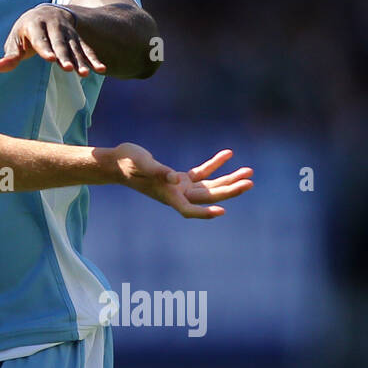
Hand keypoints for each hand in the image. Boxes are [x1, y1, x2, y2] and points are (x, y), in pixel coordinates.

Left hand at [0, 4, 104, 75]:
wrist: (46, 11)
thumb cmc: (26, 31)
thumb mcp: (15, 40)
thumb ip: (10, 55)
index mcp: (35, 24)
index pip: (40, 39)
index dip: (45, 49)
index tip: (50, 59)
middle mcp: (53, 26)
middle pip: (59, 43)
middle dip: (64, 56)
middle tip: (68, 69)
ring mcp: (67, 31)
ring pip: (74, 47)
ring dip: (81, 60)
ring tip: (85, 74)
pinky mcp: (77, 37)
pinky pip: (86, 48)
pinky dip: (93, 59)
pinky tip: (100, 70)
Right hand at [113, 145, 252, 218]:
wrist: (117, 163)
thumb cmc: (128, 163)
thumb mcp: (142, 165)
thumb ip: (159, 172)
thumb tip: (175, 178)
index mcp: (168, 196)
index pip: (189, 210)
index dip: (205, 213)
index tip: (221, 211)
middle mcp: (177, 195)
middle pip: (209, 197)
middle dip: (230, 189)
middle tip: (250, 182)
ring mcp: (179, 187)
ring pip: (210, 186)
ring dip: (228, 179)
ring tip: (248, 171)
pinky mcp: (179, 178)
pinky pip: (202, 173)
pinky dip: (214, 165)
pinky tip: (228, 154)